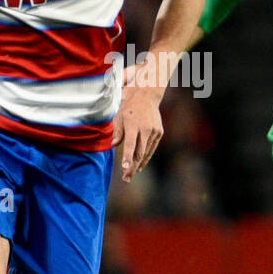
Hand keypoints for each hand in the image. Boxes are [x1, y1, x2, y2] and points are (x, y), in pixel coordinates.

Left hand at [111, 61, 163, 181]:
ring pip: (146, 152)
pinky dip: (146, 157)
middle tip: (126, 179)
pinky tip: (140, 165)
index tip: (125, 169)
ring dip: (139, 165)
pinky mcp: (159, 132)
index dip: (128, 159)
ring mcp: (154, 131)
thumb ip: (116, 131)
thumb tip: (113, 145)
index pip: (130, 146)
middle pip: (139, 153)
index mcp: (133, 124)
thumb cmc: (128, 104)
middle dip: (132, 168)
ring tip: (131, 175)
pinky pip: (151, 148)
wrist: (147, 94)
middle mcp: (145, 129)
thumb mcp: (118, 115)